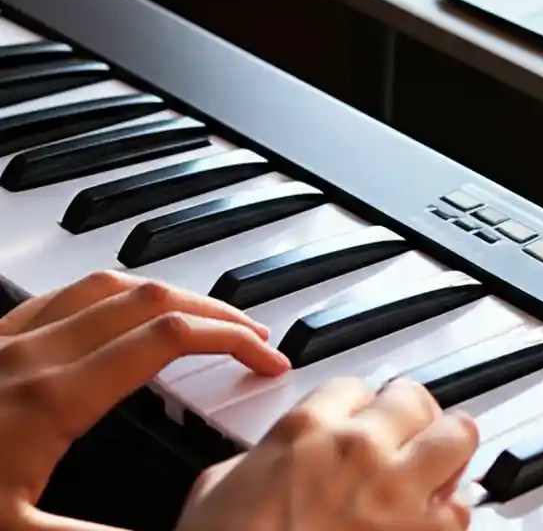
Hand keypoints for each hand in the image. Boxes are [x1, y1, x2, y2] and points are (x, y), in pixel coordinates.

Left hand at [0, 271, 289, 529]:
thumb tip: (191, 527)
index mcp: (53, 398)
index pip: (169, 339)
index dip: (231, 341)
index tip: (267, 361)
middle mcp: (31, 355)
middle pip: (148, 299)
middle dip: (215, 312)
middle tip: (254, 337)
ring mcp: (4, 343)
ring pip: (104, 285)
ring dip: (167, 294)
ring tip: (201, 316)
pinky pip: (58, 295)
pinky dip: (109, 294)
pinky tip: (118, 314)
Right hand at [178, 377, 476, 530]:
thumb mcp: (217, 489)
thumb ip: (259, 460)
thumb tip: (268, 463)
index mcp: (305, 429)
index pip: (355, 387)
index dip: (358, 408)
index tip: (357, 423)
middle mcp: (360, 448)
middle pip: (414, 398)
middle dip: (410, 417)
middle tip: (404, 436)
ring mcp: (397, 490)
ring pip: (457, 435)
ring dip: (446, 450)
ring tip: (434, 466)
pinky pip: (461, 506)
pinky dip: (450, 511)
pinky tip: (432, 518)